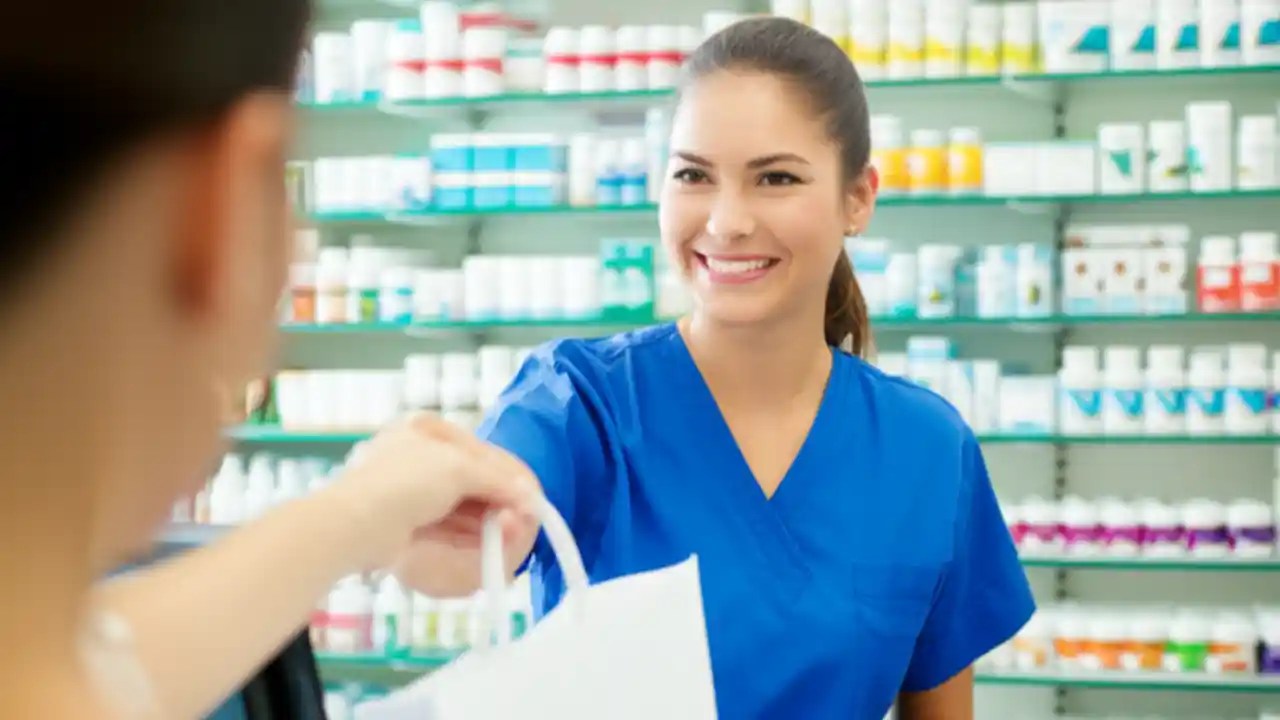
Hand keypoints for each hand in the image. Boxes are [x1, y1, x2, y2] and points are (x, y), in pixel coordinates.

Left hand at [318, 413, 539, 569]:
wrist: (351, 526)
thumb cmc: (403, 484)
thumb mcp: (458, 469)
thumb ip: (499, 480)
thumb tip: (531, 498)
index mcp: (431, 431)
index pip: (487, 453)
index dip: (513, 479)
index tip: (532, 504)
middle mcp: (423, 458)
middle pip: (479, 484)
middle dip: (503, 505)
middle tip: (520, 525)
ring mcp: (415, 493)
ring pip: (468, 510)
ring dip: (491, 525)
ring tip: (509, 536)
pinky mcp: (411, 524)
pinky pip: (452, 529)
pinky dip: (471, 538)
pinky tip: (488, 546)